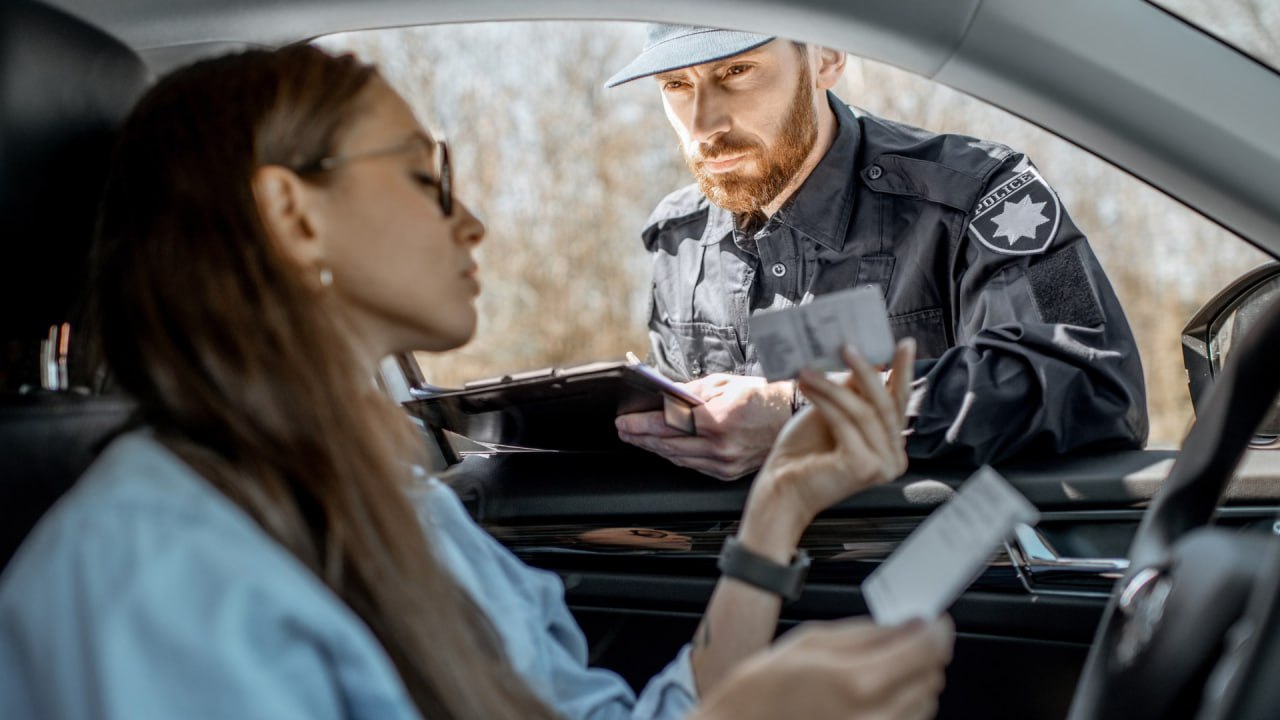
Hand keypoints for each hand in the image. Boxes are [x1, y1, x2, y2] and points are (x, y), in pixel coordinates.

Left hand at [615, 374, 792, 480]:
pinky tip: (664, 449)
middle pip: (668, 444)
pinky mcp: (728, 472)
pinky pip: (693, 466)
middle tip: (624, 430)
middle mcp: (720, 446)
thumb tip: (664, 398)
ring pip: (678, 458)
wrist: (792, 416)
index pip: (668, 424)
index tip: (624, 421)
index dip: (641, 424)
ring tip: (638, 439)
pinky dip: (676, 457)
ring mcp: (724, 463)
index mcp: (718, 420)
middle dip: (642, 437)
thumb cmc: (761, 397)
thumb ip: (690, 393)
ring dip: (655, 448)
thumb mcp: (723, 384)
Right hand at [690, 616, 953, 719]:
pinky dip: (900, 708)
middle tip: (900, 643)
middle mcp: (876, 717)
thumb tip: (907, 624)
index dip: (936, 629)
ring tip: (876, 673)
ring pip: (924, 705)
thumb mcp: (808, 643)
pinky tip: (871, 698)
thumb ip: (865, 632)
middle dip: (922, 655)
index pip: (928, 649)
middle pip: (932, 678)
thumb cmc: (761, 695)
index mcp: (858, 682)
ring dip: (911, 683)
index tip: (933, 621)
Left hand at [745, 339, 915, 540]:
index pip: (899, 404)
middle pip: (886, 405)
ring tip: (810, 368)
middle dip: (868, 371)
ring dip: (834, 385)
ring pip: (863, 411)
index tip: (904, 344)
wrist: (781, 490)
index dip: (902, 372)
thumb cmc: (804, 454)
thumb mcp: (832, 414)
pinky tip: (807, 385)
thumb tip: (867, 358)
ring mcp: (881, 466)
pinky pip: (845, 421)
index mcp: (891, 447)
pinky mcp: (863, 466)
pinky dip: (825, 400)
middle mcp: (893, 459)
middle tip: (849, 346)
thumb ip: (853, 393)